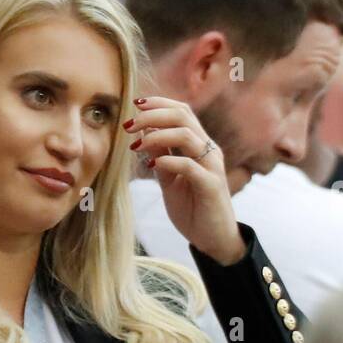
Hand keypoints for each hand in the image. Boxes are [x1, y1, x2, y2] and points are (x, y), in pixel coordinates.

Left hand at [124, 97, 245, 264]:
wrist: (213, 239)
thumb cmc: (192, 208)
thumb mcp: (169, 180)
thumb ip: (160, 156)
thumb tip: (144, 132)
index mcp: (199, 145)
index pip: (182, 112)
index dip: (159, 104)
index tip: (135, 105)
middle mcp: (208, 150)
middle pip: (183, 116)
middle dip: (152, 115)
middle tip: (129, 124)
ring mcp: (212, 166)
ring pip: (186, 135)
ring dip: (156, 136)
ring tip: (135, 145)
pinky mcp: (211, 185)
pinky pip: (189, 165)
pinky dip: (168, 161)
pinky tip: (151, 166)